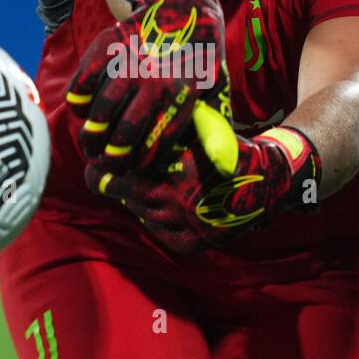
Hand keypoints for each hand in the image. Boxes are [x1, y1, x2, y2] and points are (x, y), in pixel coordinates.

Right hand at [67, 0, 230, 173]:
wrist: (180, 7)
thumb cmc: (198, 59)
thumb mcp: (215, 90)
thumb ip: (214, 128)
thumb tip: (224, 167)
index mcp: (183, 95)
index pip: (156, 143)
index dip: (138, 164)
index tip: (127, 171)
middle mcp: (155, 79)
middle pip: (124, 133)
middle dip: (110, 156)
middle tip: (102, 162)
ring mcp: (129, 61)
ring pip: (101, 110)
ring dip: (91, 133)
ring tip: (90, 142)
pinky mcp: (108, 46)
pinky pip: (83, 82)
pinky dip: (78, 99)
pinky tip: (82, 108)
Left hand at [86, 102, 321, 254]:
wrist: (264, 185)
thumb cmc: (227, 148)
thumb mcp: (200, 129)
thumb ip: (168, 124)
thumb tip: (129, 113)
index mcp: (176, 174)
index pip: (122, 178)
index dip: (103, 171)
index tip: (94, 164)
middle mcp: (176, 204)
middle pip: (127, 198)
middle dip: (112, 184)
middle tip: (99, 174)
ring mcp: (182, 228)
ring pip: (141, 214)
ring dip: (135, 200)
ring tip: (133, 185)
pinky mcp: (188, 246)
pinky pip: (158, 230)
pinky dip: (153, 217)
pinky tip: (157, 204)